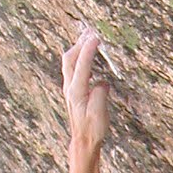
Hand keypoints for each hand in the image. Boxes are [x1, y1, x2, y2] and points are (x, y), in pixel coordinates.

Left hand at [61, 28, 109, 152]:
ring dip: (78, 48)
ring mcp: (70, 89)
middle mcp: (70, 88)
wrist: (83, 141)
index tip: (96, 37)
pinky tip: (88, 56)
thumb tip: (102, 82)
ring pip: (70, 62)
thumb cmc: (93, 129)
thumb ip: (100, 94)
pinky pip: (74, 69)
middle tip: (90, 31)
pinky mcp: (73, 91)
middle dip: (79, 43)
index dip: (88, 49)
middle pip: (70, 58)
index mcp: (76, 91)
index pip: (82, 65)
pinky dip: (80, 57)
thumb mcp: (99, 113)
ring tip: (88, 38)